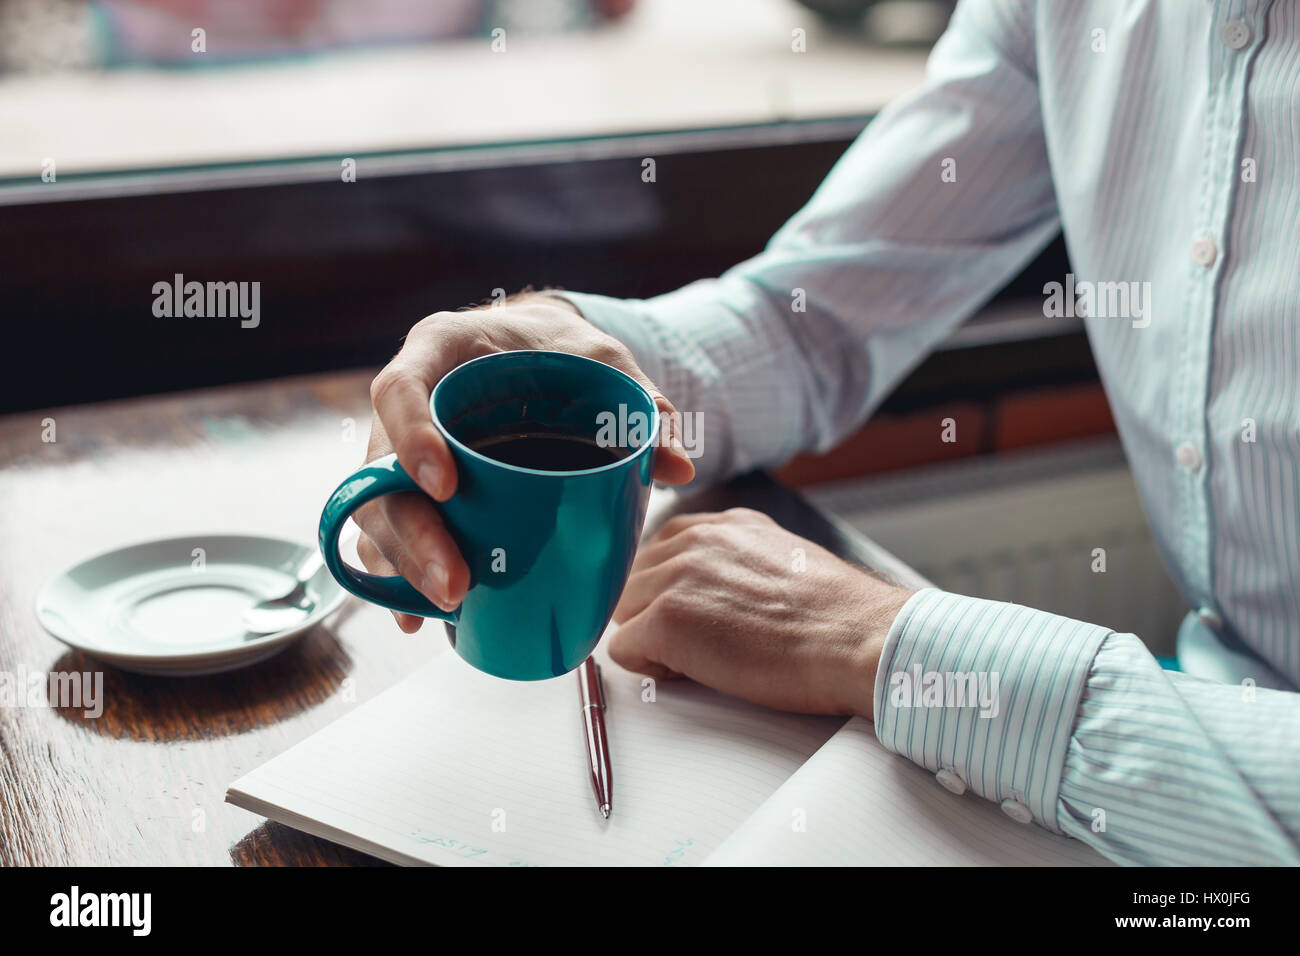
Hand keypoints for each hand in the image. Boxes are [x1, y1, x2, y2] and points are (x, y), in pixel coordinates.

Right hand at [355, 294, 695, 631]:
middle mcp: (406, 404)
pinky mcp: (412, 490)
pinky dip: (401, 579)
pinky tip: (420, 619)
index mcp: (439, 351)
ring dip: (406, 566)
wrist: (538, 348)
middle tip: (455, 582)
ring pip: (377, 514)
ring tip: (451, 605)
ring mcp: (400, 451)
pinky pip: (390, 536)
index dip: (411, 437)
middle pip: (380, 474)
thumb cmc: (559, 347)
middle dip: (411, 536)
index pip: (400, 390)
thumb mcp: (603, 360)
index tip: (446, 485)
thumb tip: (677, 467)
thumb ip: (638, 404)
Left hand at [609, 508, 912, 718]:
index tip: (694, 614)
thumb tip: (714, 591)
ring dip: (652, 639)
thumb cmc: (837, 620)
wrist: (858, 641)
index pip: (660, 548)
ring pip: (624, 611)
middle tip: (701, 643)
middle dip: (655, 614)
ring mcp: (676, 576)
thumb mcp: (785, 561)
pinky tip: (693, 672)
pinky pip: (622, 649)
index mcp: (725, 525)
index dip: (670, 589)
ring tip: (701, 658)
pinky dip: (651, 668)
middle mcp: (695, 540)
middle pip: (634, 580)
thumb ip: (738, 562)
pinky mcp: (667, 620)